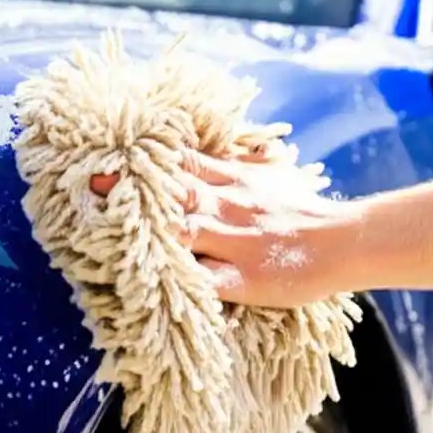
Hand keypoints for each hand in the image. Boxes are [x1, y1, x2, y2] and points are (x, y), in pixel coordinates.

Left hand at [91, 149, 360, 307]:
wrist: (344, 239)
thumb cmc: (302, 208)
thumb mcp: (265, 173)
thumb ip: (230, 163)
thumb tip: (196, 147)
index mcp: (229, 179)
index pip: (177, 160)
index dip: (141, 156)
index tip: (104, 151)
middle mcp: (225, 204)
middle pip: (171, 191)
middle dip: (130, 188)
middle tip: (87, 183)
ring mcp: (233, 241)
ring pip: (181, 232)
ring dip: (144, 233)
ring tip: (102, 235)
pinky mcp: (243, 278)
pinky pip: (204, 280)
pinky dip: (177, 281)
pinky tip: (147, 284)